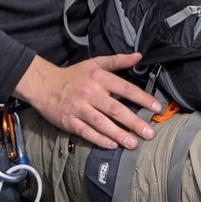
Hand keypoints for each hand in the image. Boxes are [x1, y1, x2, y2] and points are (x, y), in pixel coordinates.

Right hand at [14, 53, 160, 150]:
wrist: (44, 85)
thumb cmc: (74, 75)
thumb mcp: (95, 63)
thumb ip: (117, 61)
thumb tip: (139, 56)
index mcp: (99, 78)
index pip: (125, 88)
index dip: (142, 98)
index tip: (156, 107)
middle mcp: (90, 93)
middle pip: (115, 109)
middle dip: (134, 122)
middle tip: (149, 133)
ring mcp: (79, 108)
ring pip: (102, 123)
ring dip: (119, 134)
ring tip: (134, 143)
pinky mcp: (69, 121)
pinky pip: (86, 132)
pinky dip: (99, 139)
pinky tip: (112, 145)